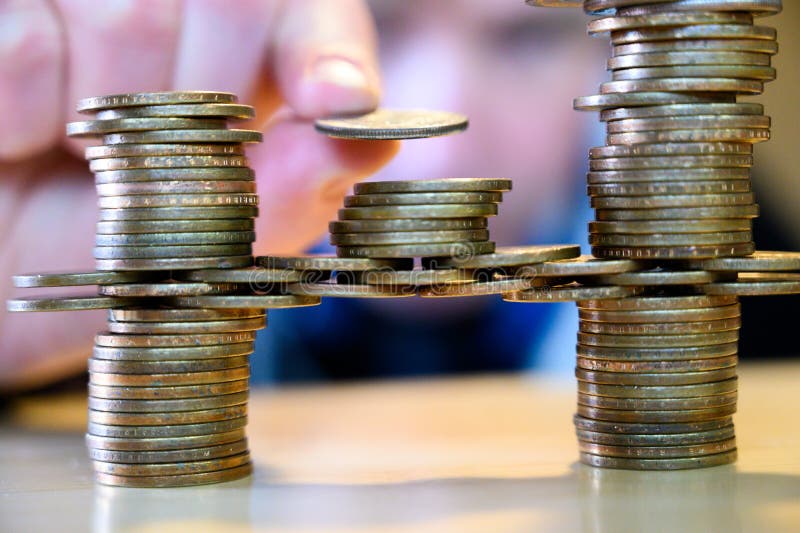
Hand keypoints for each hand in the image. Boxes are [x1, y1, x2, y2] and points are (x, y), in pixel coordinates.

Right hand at [0, 0, 398, 390]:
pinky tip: (20, 145)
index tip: (340, 103)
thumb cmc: (123, 263)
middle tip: (159, 177)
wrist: (17, 289)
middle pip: (230, 5)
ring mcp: (83, 3)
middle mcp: (172, 12)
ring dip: (113, 126)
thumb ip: (292, 190)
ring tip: (84, 167)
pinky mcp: (6, 15)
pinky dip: (26, 120)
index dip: (327, 54)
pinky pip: (28, 48)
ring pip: (125, 17)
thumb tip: (374, 138)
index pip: (309, 16)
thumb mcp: (212, 246)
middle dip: (206, 108)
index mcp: (246, 59)